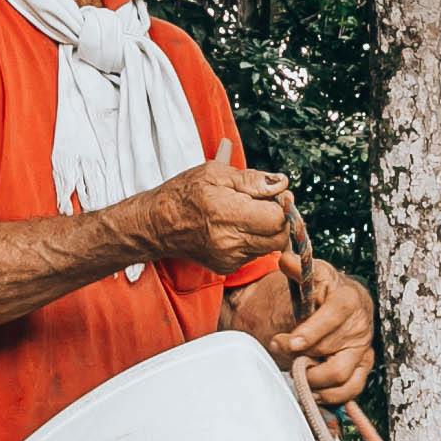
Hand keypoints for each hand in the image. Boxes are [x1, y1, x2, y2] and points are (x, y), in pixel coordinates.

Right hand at [129, 139, 291, 273]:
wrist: (158, 224)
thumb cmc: (184, 194)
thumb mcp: (216, 173)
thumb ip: (253, 179)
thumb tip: (281, 184)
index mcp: (228, 214)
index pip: (278, 219)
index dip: (282, 205)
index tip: (275, 195)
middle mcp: (231, 242)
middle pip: (280, 238)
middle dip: (280, 220)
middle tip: (267, 204)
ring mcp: (229, 258)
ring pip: (270, 247)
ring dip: (267, 231)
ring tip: (248, 213)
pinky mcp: (227, 267)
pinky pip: (255, 254)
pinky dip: (254, 240)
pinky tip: (237, 227)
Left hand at [268, 258, 374, 405]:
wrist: (336, 304)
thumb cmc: (321, 290)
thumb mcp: (309, 276)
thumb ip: (297, 270)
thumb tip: (286, 259)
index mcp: (348, 298)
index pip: (335, 314)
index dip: (314, 330)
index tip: (292, 342)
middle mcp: (361, 325)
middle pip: (331, 348)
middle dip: (301, 354)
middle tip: (278, 347)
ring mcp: (363, 348)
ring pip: (341, 374)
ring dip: (313, 377)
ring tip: (295, 368)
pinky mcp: (363, 366)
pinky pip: (351, 388)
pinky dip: (329, 394)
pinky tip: (310, 388)